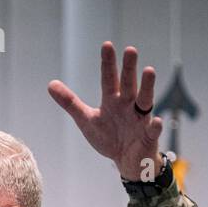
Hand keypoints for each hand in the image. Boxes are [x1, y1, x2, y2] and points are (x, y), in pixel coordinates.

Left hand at [48, 43, 163, 181]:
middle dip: (129, 68)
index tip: (107, 45)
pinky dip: (156, 127)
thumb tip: (50, 84)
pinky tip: (157, 121)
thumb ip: (70, 103)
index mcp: (113, 100)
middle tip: (130, 49)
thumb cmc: (108, 136)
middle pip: (129, 83)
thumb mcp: (87, 120)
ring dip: (147, 86)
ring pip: (145, 100)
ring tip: (149, 70)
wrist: (127, 160)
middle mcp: (128, 105)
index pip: (109, 78)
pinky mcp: (148, 136)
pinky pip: (153, 130)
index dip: (107, 63)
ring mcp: (140, 119)